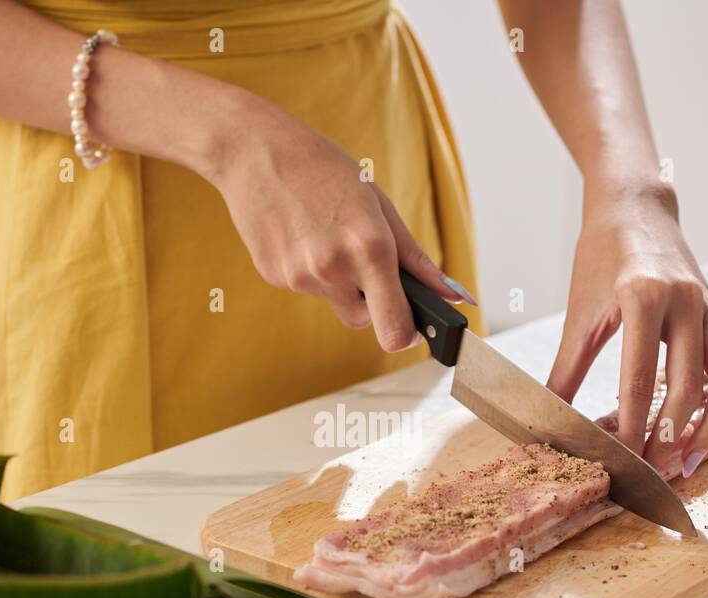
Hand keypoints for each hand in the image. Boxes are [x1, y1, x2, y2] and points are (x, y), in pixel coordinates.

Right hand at [205, 94, 473, 351]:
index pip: (395, 330)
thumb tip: (453, 296)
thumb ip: (416, 259)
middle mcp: (334, 269)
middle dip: (372, 302)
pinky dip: (310, 270)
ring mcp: (300, 276)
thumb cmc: (323, 169)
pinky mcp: (274, 277)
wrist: (254, 152)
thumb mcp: (379, 205)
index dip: (407, 335)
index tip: (412, 327)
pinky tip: (301, 234)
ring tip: (325, 234)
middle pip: (364, 321)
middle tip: (363, 260)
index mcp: (370, 249)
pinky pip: (306, 288)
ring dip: (339, 282)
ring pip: (335, 302)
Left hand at [549, 185, 707, 474]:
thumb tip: (550, 417)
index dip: (633, 424)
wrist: (633, 209)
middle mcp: (687, 301)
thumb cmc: (601, 258)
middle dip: (674, 433)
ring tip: (696, 455)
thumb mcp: (579, 315)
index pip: (639, 377)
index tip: (625, 458)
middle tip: (658, 469)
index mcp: (643, 299)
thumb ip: (565, 371)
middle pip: (690, 382)